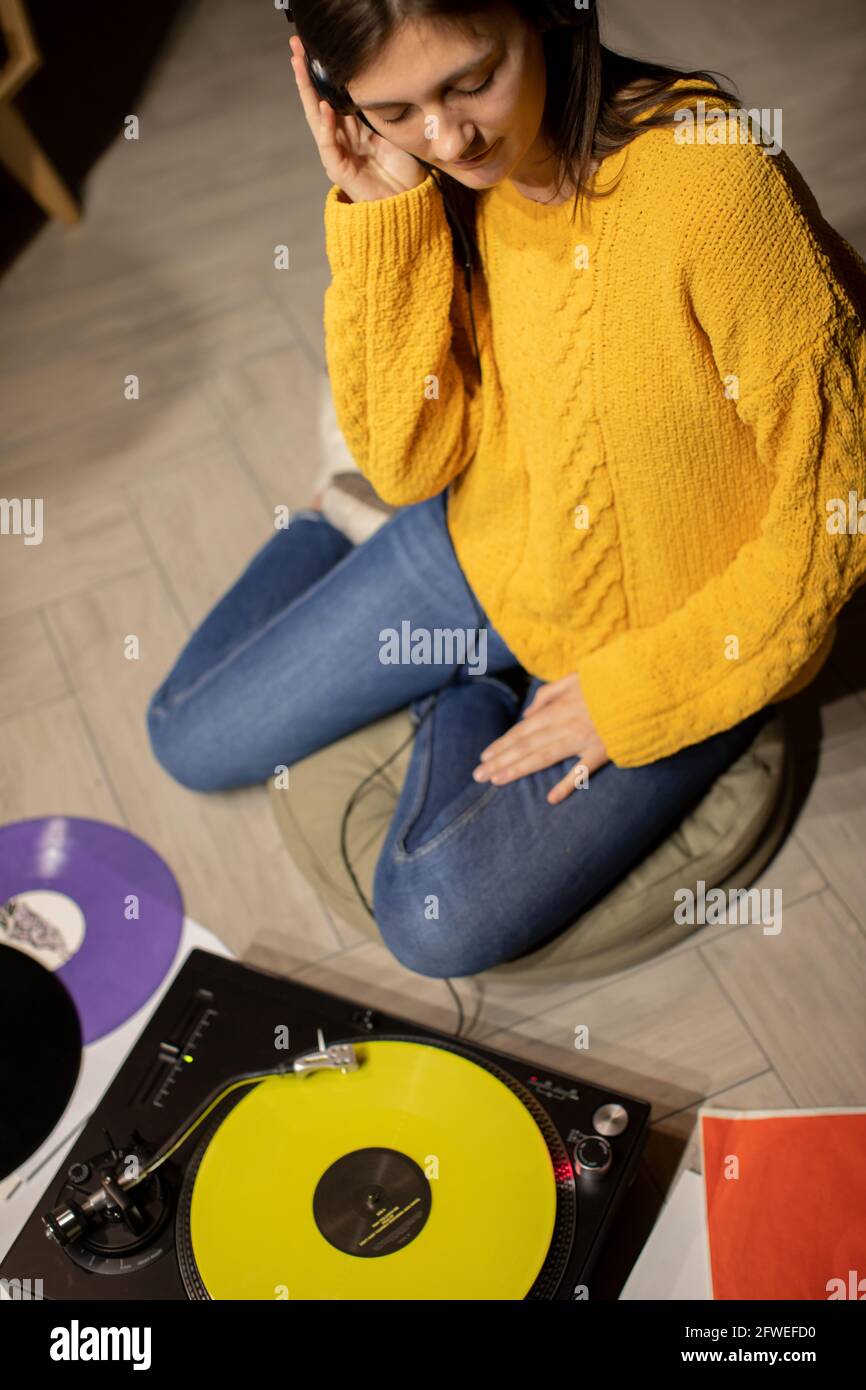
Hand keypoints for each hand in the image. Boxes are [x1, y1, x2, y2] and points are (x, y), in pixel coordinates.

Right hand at [289, 35, 426, 203]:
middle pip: (318, 100)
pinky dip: (326, 126)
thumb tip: (376, 81)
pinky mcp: (338, 168)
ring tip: (299, 66)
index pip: (332, 95)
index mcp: (352, 127)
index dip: (322, 73)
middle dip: (306, 74)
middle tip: (295, 46)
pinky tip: (324, 107)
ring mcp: (337, 152)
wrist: (406, 201)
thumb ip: (378, 110)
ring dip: (308, 91)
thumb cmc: (401, 170)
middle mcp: (341, 137)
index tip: (313, 47)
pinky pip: (329, 144)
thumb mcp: (391, 130)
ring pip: (316, 117)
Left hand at [472, 672, 609, 804]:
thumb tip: (528, 715)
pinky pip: (583, 771)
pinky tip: (551, 798)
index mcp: (557, 709)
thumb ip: (548, 694)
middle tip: (479, 776)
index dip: (501, 744)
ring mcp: (583, 740)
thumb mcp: (574, 678)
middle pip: (526, 746)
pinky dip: (568, 784)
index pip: (522, 731)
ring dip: (519, 770)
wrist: (641, 686)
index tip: (484, 757)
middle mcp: (565, 726)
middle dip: (500, 761)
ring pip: (544, 758)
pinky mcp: (603, 751)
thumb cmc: (607, 681)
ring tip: (497, 781)